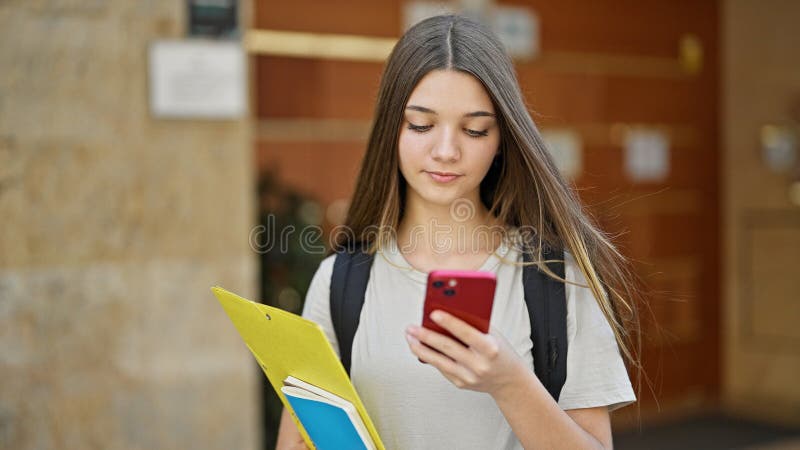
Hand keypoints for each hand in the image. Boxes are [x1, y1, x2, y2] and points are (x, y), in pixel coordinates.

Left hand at [405, 310, 527, 395]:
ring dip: (420, 348)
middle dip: (426, 336)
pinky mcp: (460, 383)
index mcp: (490, 349)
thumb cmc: (499, 351)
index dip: (449, 322)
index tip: (433, 313)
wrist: (509, 380)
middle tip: (411, 327)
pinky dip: (429, 356)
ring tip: (409, 337)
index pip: (466, 333)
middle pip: (447, 348)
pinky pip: (441, 367)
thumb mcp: (493, 335)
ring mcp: (469, 377)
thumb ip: (474, 325)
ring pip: (439, 361)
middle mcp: (479, 365)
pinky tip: (419, 347)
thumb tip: (447, 310)